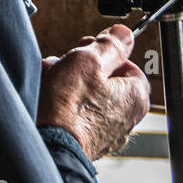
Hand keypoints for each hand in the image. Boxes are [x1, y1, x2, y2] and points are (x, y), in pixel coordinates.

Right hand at [38, 24, 149, 161]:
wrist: (47, 149)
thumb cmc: (69, 109)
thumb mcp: (89, 61)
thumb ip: (111, 44)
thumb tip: (124, 34)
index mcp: (136, 96)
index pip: (126, 63)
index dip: (103, 52)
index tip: (87, 49)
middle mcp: (126, 117)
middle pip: (105, 78)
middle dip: (81, 67)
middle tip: (66, 63)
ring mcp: (106, 132)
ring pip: (88, 94)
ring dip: (67, 82)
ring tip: (50, 78)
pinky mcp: (85, 141)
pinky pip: (77, 113)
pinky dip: (63, 103)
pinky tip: (46, 96)